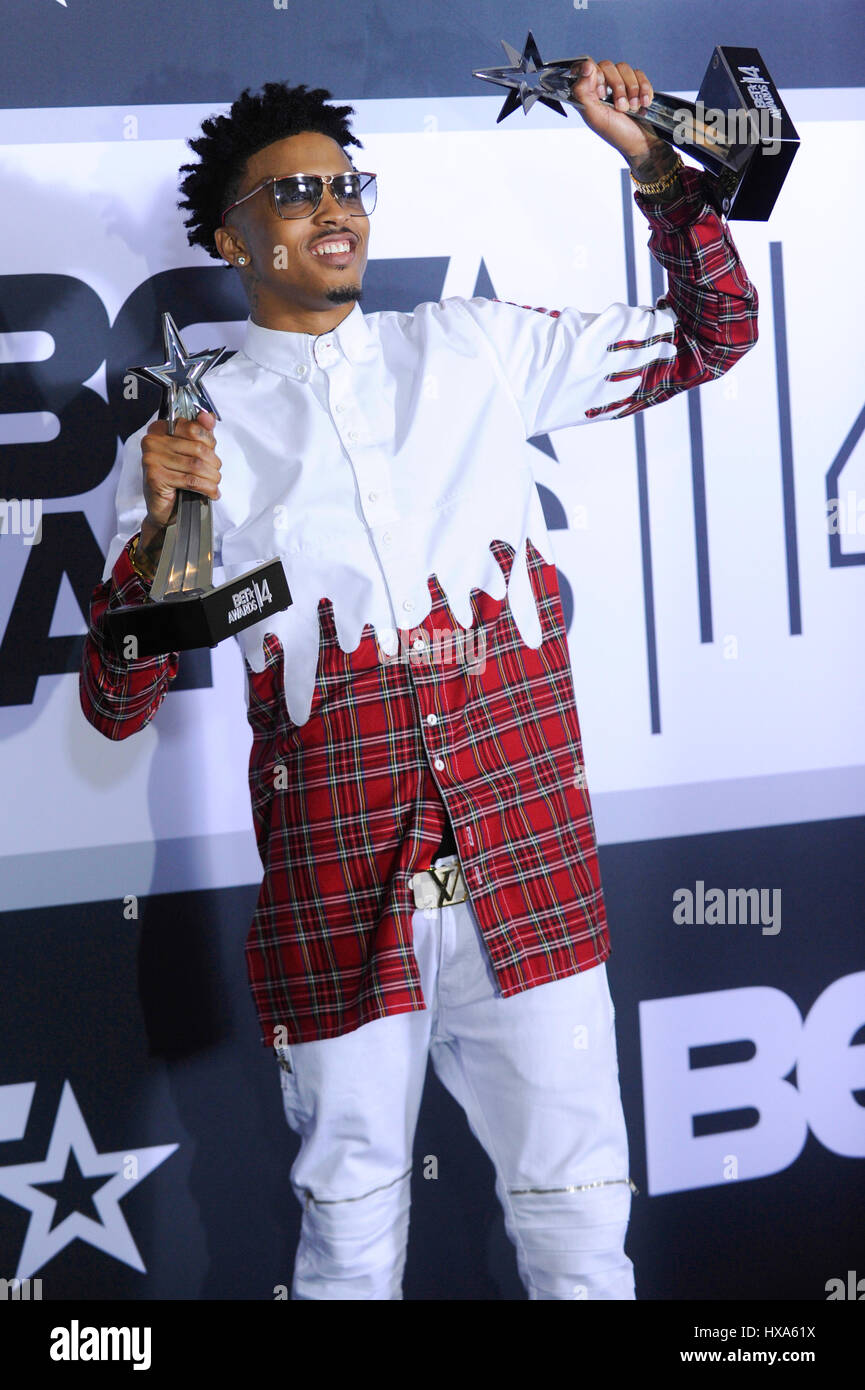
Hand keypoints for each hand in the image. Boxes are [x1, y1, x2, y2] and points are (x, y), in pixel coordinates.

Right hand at [140, 409, 221, 536]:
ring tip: (215, 484)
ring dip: (212, 478)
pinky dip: (207, 488)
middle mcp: (152, 441)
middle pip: (197, 448)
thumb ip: (201, 432)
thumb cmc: (178, 478)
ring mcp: (151, 459)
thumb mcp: (192, 452)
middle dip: (213, 463)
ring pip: (196, 465)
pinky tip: (212, 493)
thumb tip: (208, 416)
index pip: (193, 428)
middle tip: (216, 474)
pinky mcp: (155, 477)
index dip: (209, 442)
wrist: (165, 509)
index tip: (212, 453)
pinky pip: (190, 480)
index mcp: (160, 429)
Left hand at [567, 57, 656, 161]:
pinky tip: (644, 103)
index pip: (586, 67)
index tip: (602, 92)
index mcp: (588, 94)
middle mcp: (602, 86)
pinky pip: (639, 74)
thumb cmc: (617, 134)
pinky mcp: (636, 84)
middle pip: (607, 66)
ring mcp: (619, 84)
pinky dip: (644, 88)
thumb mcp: (595, 117)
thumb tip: (585, 67)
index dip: (595, 75)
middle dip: (617, 87)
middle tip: (620, 107)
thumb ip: (583, 93)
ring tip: (633, 108)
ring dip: (632, 89)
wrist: (642, 143)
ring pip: (624, 68)